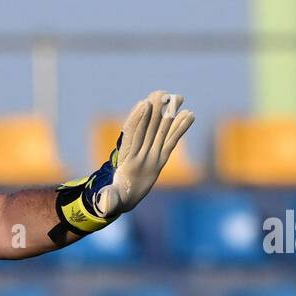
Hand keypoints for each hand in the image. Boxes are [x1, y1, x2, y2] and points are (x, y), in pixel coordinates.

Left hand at [93, 90, 194, 216]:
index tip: (143, 104)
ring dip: (168, 114)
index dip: (137, 120)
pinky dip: (180, 129)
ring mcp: (150, 154)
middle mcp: (139, 153)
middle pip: (146, 128)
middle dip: (154, 110)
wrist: (123, 198)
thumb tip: (105, 203)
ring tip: (178, 97)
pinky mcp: (160, 158)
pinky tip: (190, 115)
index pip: (131, 135)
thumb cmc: (115, 199)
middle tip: (161, 92)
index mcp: (126, 160)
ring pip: (160, 131)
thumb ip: (109, 200)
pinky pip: (171, 141)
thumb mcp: (111, 200)